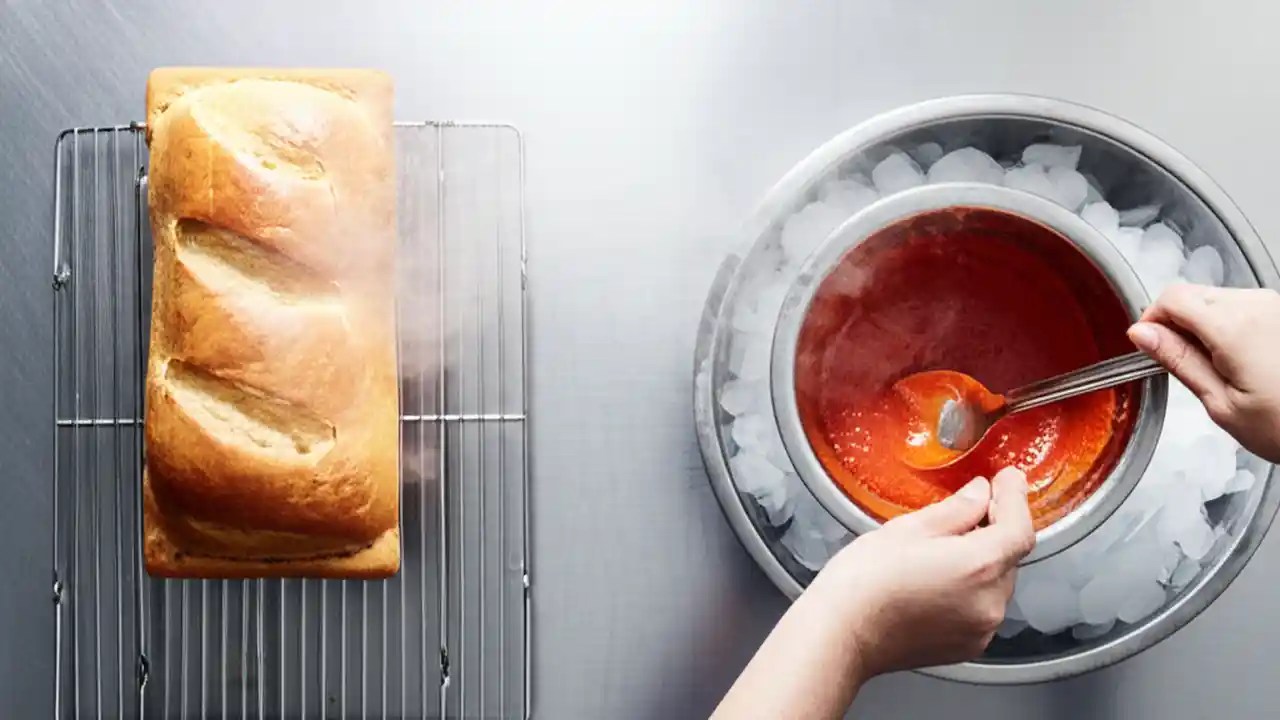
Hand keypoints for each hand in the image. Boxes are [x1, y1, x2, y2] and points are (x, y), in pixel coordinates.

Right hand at [810, 467, 1033, 676]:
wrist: (841, 634)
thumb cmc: (863, 583)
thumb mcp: (907, 529)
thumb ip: (955, 510)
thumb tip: (980, 494)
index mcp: (978, 565)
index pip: (1020, 527)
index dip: (1016, 498)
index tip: (1008, 480)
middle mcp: (989, 601)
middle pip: (1008, 556)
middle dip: (993, 531)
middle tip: (966, 511)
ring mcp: (981, 629)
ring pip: (996, 583)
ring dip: (982, 563)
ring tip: (941, 552)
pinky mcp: (969, 646)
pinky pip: (983, 608)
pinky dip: (971, 590)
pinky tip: (937, 581)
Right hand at [1128, 284, 1279, 462]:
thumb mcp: (1221, 404)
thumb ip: (1179, 361)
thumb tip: (1143, 335)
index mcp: (1235, 326)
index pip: (1172, 298)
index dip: (1151, 320)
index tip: (1149, 347)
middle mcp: (1257, 305)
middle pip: (1192, 294)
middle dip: (1176, 324)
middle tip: (1183, 366)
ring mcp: (1274, 306)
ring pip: (1214, 299)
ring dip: (1202, 326)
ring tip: (1217, 370)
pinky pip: (1240, 307)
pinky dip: (1226, 328)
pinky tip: (1239, 362)